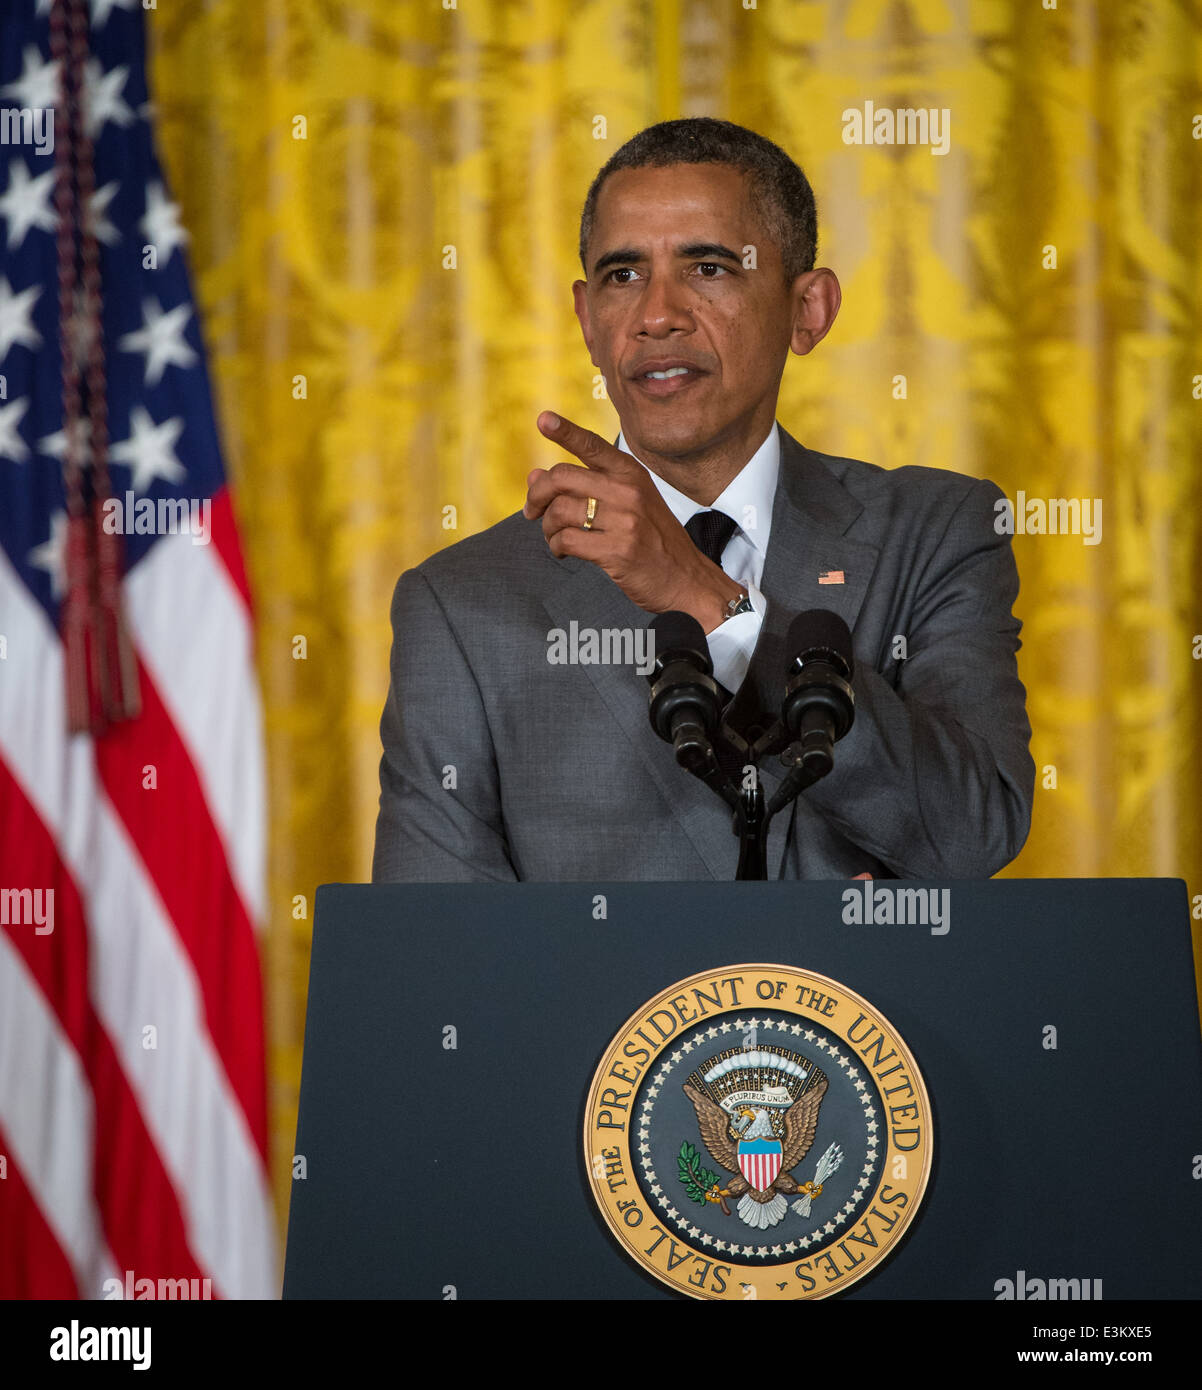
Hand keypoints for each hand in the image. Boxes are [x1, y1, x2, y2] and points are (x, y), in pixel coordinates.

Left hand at [523, 411, 742, 630]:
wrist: (686, 578)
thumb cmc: (654, 539)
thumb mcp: (629, 503)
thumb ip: (586, 486)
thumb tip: (534, 476)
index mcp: (631, 474)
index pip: (592, 445)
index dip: (565, 431)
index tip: (543, 419)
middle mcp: (627, 491)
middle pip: (562, 478)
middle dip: (537, 495)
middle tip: (532, 511)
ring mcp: (624, 520)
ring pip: (559, 511)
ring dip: (547, 528)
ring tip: (555, 537)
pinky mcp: (617, 550)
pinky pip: (566, 540)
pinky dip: (556, 547)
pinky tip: (563, 552)